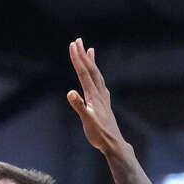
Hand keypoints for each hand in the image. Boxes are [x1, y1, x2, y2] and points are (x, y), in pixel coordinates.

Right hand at [66, 39, 126, 156]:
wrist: (114, 143)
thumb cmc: (99, 134)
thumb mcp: (87, 121)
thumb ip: (79, 106)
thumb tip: (70, 93)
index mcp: (93, 95)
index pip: (84, 73)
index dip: (78, 58)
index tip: (73, 45)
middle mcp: (99, 93)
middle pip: (90, 69)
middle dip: (83, 54)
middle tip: (77, 40)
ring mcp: (103, 97)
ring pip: (96, 74)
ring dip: (91, 61)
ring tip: (89, 49)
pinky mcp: (104, 103)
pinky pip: (100, 82)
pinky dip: (96, 74)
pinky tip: (96, 75)